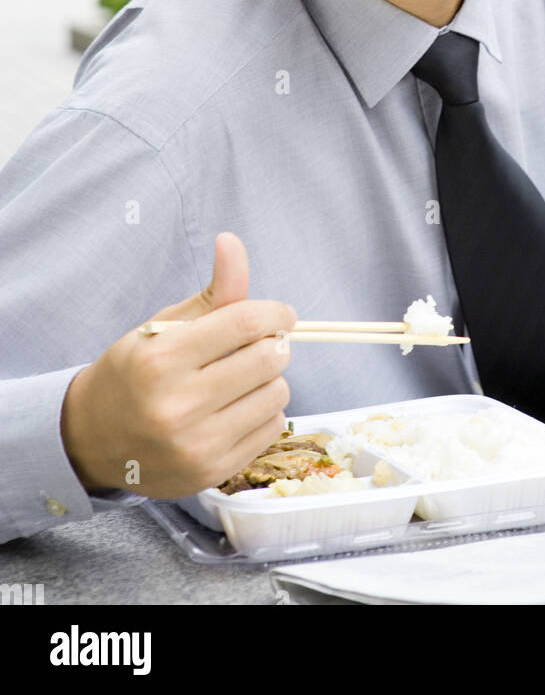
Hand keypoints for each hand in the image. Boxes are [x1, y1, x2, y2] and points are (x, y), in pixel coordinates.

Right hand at [60, 232, 296, 497]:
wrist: (94, 438)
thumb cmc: (135, 372)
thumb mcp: (164, 325)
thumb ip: (212, 291)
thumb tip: (232, 241)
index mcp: (162, 359)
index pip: (246, 323)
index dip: (275, 313)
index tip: (280, 314)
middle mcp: (178, 406)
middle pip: (268, 359)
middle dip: (273, 345)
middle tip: (259, 345)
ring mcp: (196, 445)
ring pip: (277, 395)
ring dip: (269, 380)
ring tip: (241, 379)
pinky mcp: (212, 473)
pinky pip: (272, 428)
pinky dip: (264, 411)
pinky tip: (237, 407)